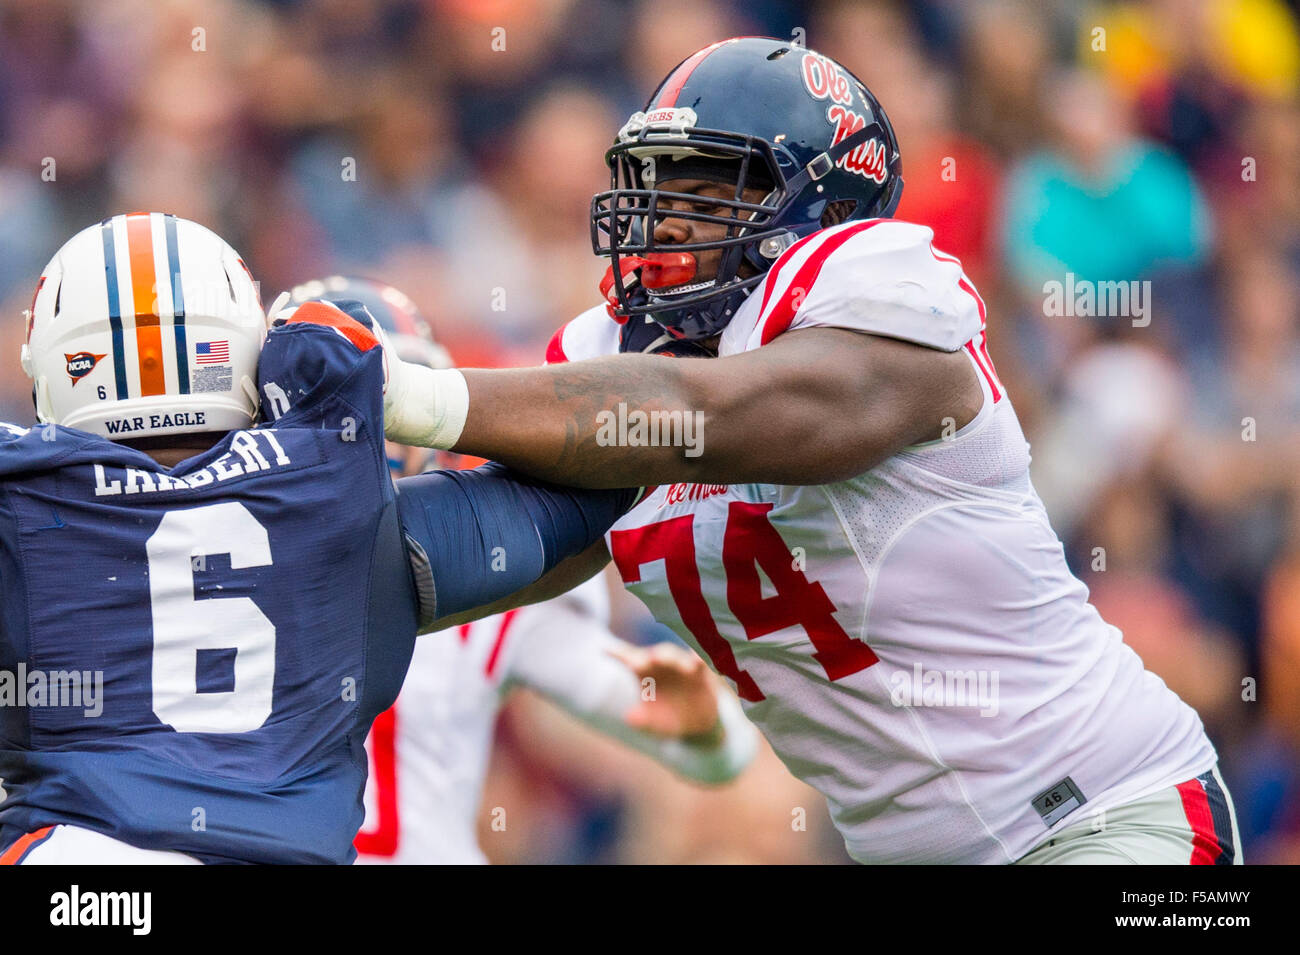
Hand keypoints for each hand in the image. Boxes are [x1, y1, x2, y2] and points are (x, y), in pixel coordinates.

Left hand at [607, 641, 723, 743]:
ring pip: (673, 656)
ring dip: (668, 657)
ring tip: (658, 658)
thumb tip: (630, 717)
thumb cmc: (667, 720)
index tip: (605, 650)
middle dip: (646, 657)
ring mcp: (679, 665)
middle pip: (652, 656)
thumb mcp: (653, 724)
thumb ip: (642, 720)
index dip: (618, 654)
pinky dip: (698, 658)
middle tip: (638, 662)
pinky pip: (699, 661)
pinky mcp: (698, 672)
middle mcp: (660, 664)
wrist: (695, 727)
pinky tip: (696, 658)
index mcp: (643, 672)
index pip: (629, 659)